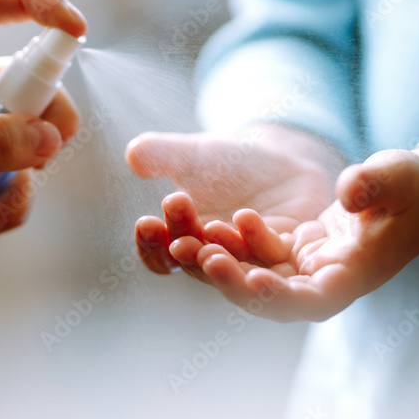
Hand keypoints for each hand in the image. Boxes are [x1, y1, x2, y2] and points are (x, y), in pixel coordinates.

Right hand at [125, 125, 345, 281]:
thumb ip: (161, 155)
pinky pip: (269, 251)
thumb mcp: (191, 155)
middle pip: (192, 261)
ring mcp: (251, 259)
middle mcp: (216, 260)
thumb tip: (134, 154)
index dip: (150, 244)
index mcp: (185, 245)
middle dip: (181, 236)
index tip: (145, 221)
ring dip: (218, 247)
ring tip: (210, 225)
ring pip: (231, 263)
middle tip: (176, 205)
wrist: (277, 159)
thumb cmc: (225, 162)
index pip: (160, 257)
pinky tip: (244, 217)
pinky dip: (256, 238)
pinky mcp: (285, 249)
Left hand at [166, 149, 418, 321]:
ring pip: (256, 276)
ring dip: (225, 263)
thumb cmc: (410, 186)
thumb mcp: (398, 178)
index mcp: (352, 277)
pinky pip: (257, 253)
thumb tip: (348, 193)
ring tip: (191, 241)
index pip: (309, 301)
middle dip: (234, 282)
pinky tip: (219, 219)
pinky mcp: (295, 252)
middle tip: (201, 256)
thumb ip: (374, 185)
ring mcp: (307, 269)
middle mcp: (324, 281)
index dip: (277, 296)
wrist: (413, 192)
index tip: (250, 279)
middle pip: (271, 298)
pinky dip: (237, 241)